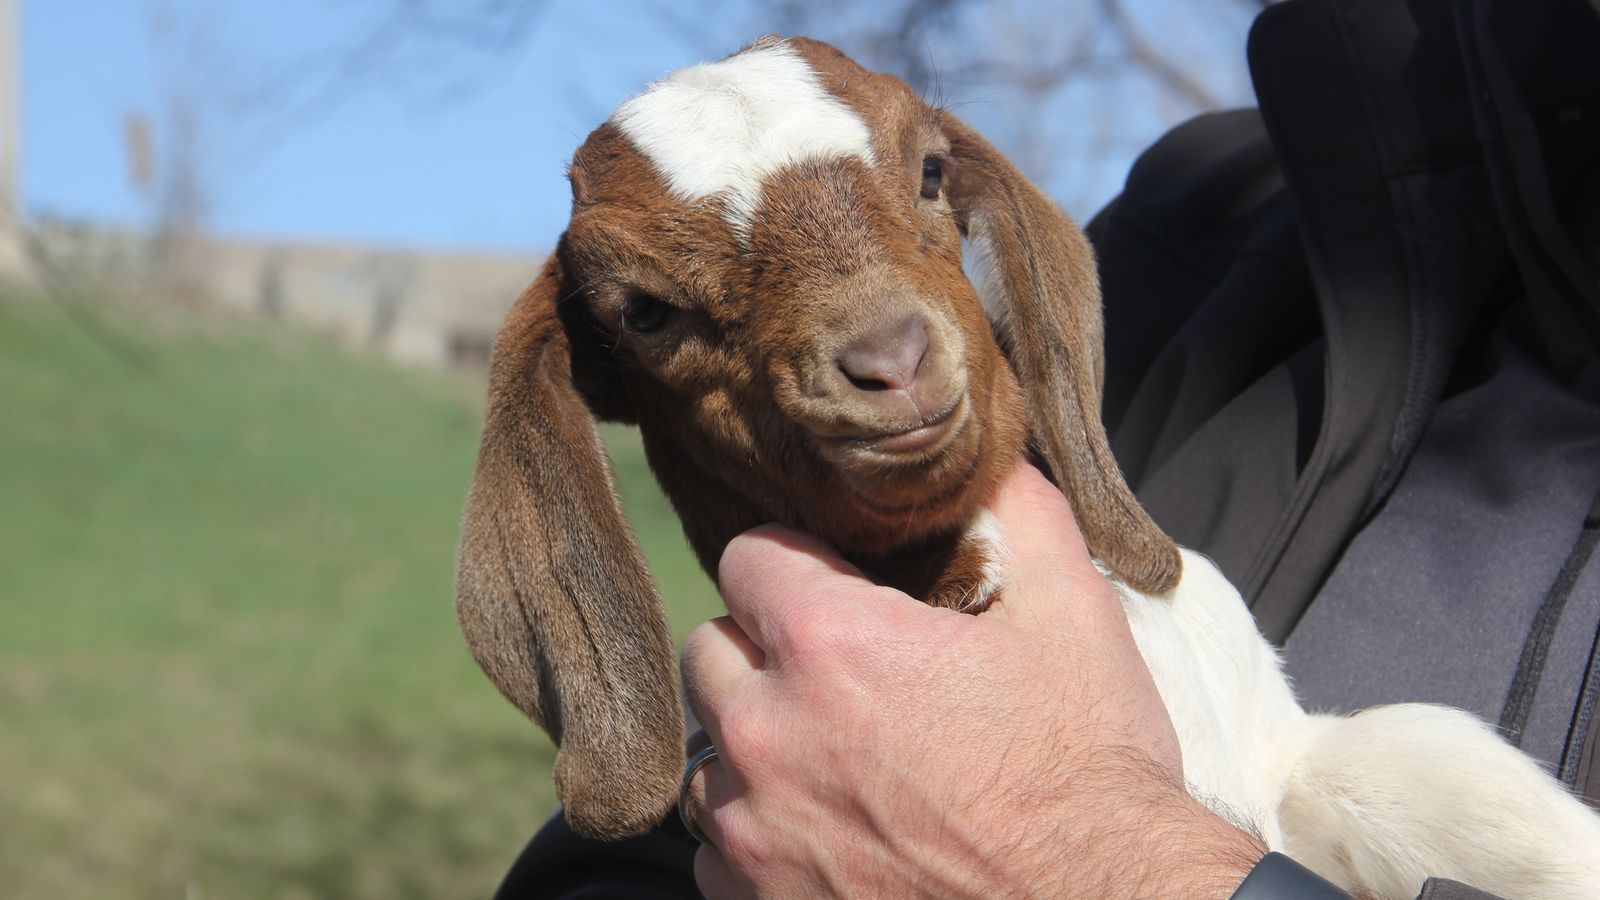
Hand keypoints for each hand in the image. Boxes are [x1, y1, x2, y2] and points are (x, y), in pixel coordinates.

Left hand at [680, 460, 1265, 897]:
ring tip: (824, 753)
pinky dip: (757, 836)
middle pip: (708, 652)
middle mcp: (769, 734)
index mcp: (829, 644)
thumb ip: (1017, 509)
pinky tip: (822, 830)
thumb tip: (985, 458)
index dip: (794, 560)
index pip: (745, 557)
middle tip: (832, 669)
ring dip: (751, 745)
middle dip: (759, 647)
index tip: (833, 581)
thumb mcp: (1072, 610)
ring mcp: (758, 833)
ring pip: (705, 757)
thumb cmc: (1086, 765)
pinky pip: (716, 856)